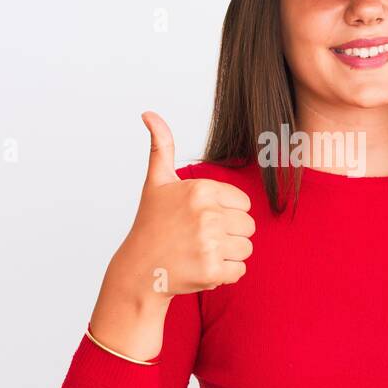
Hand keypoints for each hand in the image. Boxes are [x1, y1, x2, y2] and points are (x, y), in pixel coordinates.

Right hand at [115, 111, 255, 296]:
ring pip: (246, 249)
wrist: (139, 271)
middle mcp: (207, 214)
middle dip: (229, 234)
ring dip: (228, 255)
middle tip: (200, 239)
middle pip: (248, 226)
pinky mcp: (212, 271)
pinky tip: (201, 268)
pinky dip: (225, 274)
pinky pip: (241, 271)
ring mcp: (210, 244)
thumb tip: (149, 113)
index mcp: (201, 190)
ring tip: (200, 253)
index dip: (226, 213)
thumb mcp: (157, 182)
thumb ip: (162, 146)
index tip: (200, 219)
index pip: (243, 203)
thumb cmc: (152, 224)